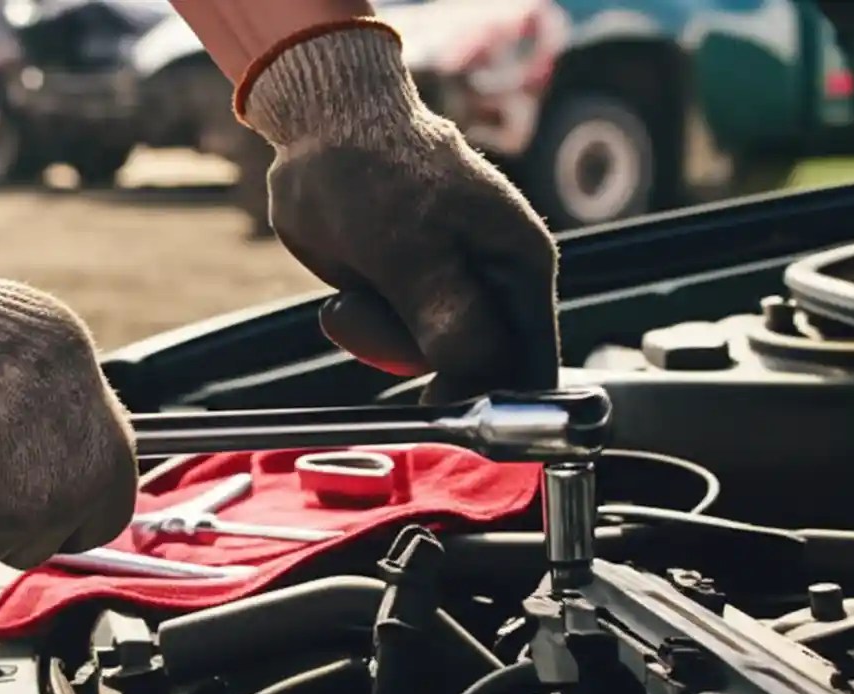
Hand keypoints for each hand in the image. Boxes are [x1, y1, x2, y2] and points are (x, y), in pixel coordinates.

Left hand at [240, 23, 559, 402]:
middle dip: (418, 357)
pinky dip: (364, 325)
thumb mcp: (410, 252)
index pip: (533, 368)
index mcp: (521, 267)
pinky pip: (392, 341)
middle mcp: (496, 284)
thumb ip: (451, 321)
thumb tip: (481, 381)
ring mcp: (452, 291)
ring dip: (379, 338)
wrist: (320, 128)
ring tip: (357, 291)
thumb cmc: (373, 170)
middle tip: (380, 314)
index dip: (494, 401)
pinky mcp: (411, 294)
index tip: (442, 404)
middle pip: (475, 372)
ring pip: (426, 361)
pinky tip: (348, 292)